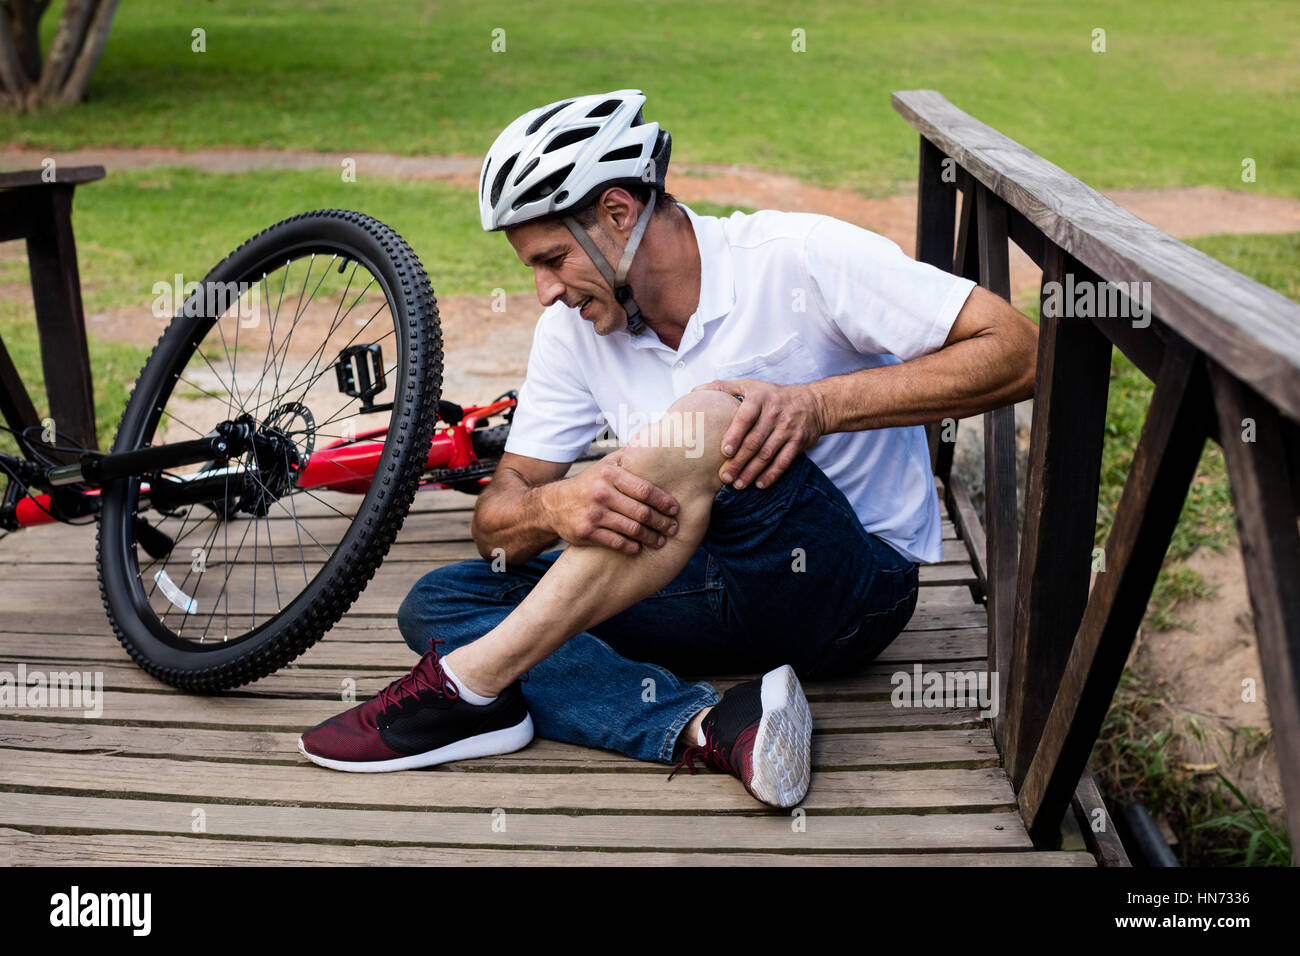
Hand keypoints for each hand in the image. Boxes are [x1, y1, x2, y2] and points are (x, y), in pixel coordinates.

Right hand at [540, 454, 679, 554]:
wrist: (554, 504)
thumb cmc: (589, 484)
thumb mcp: (605, 465)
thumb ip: (628, 457)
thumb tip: (657, 445)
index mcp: (609, 475)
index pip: (644, 489)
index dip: (663, 501)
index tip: (675, 509)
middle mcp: (601, 493)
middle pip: (641, 512)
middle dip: (661, 522)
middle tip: (673, 528)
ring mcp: (593, 514)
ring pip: (631, 529)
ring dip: (650, 537)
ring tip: (660, 541)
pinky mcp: (586, 532)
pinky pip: (616, 543)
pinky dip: (631, 547)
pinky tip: (639, 548)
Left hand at [691, 379, 827, 489]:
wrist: (813, 403)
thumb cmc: (772, 396)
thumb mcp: (750, 386)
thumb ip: (723, 388)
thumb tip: (695, 392)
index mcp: (760, 398)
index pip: (745, 417)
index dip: (735, 435)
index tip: (724, 452)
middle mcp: (775, 412)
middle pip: (755, 441)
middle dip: (739, 461)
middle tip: (725, 477)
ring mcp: (788, 428)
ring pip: (768, 454)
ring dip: (752, 471)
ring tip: (738, 484)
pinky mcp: (799, 441)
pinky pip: (784, 461)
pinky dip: (772, 475)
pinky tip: (759, 484)